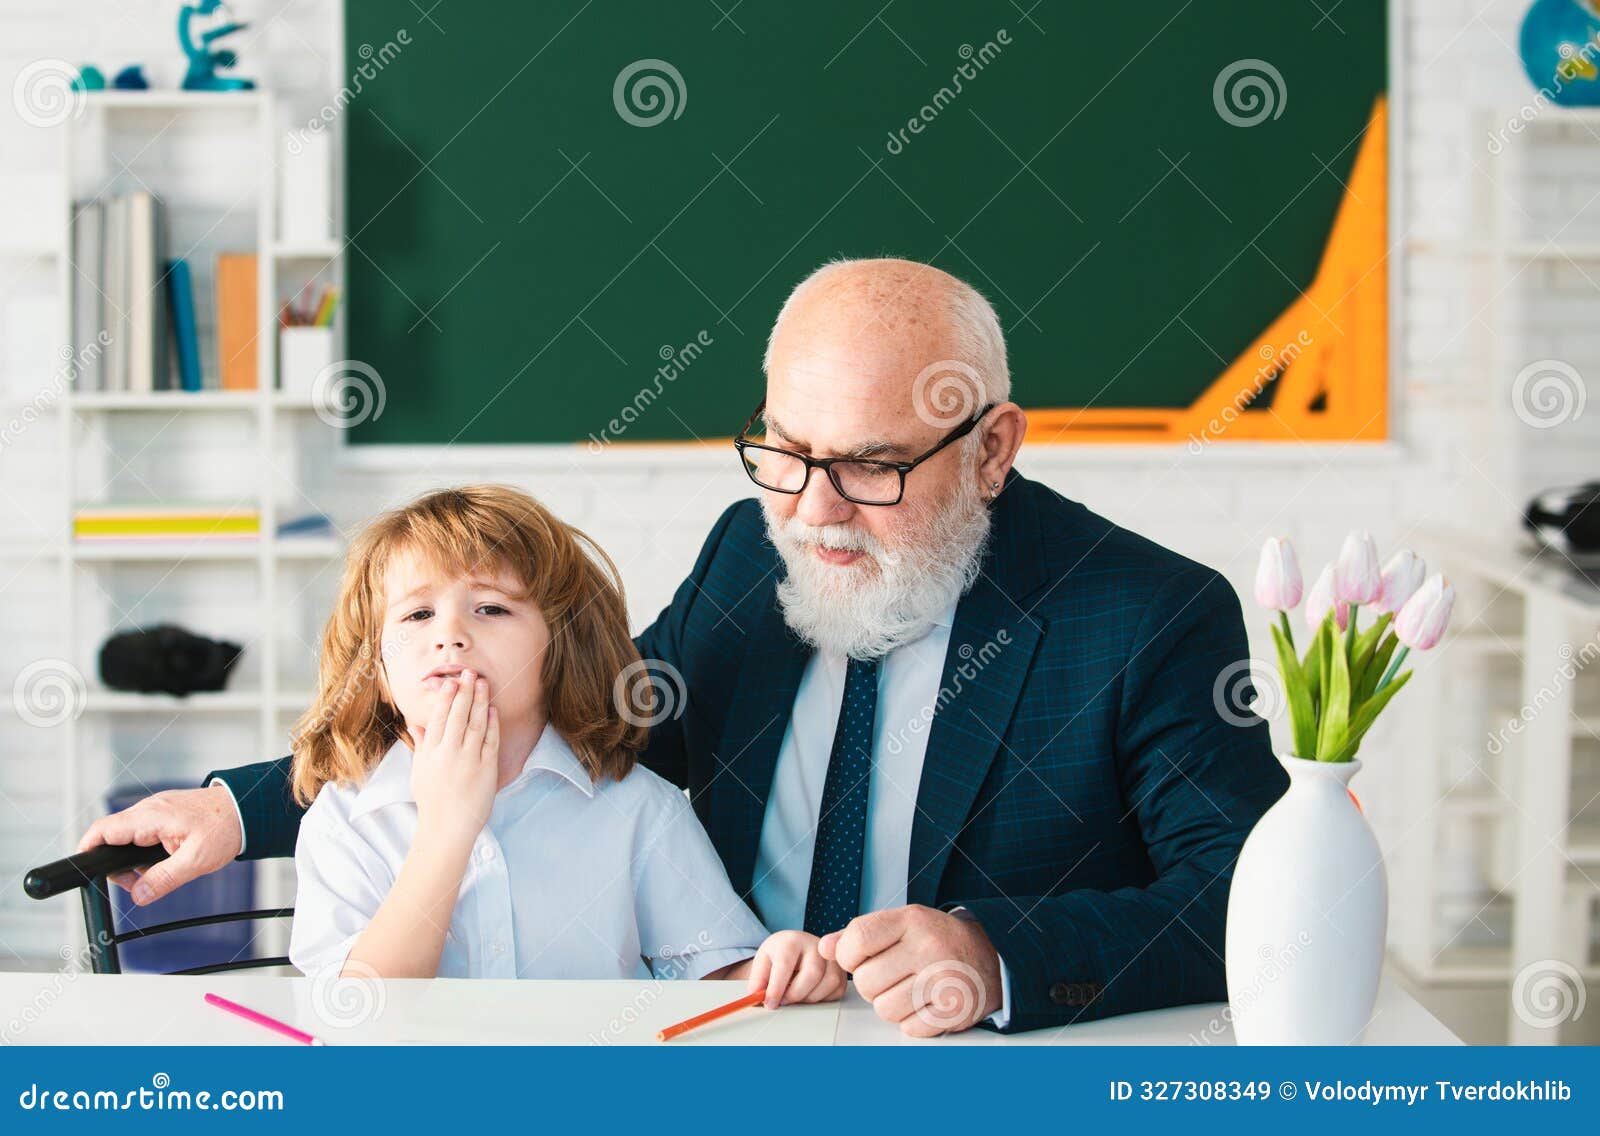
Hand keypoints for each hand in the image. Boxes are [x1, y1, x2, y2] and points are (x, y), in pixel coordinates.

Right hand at [75, 784, 242, 905]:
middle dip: (117, 864)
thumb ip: (164, 879)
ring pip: (128, 836)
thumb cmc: (226, 827)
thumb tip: (138, 895)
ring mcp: (156, 809)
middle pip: (112, 837)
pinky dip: (146, 849)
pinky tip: (164, 860)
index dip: (88, 849)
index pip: (103, 830)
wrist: (248, 807)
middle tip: (138, 883)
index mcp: (151, 816)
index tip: (85, 870)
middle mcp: (149, 809)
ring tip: (156, 873)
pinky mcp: (165, 813)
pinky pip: (143, 832)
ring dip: (133, 859)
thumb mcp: (197, 860)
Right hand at [410, 671, 497, 846]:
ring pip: (475, 724)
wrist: (447, 827)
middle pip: (457, 716)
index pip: (438, 718)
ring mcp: (468, 760)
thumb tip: (415, 722)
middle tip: (469, 672)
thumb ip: (421, 744)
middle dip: (464, 692)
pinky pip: (490, 740)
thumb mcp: (420, 770)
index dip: (445, 698)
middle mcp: (448, 753)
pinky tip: (493, 709)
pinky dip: (492, 723)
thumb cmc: (432, 800)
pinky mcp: (485, 768)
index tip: (450, 681)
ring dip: (480, 701)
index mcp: (430, 753)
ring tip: (482, 683)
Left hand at [746, 930, 846, 1008]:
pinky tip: (809, 993)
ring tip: (796, 996)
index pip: (786, 964)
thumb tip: (755, 997)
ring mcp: (832, 957)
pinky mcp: (841, 971)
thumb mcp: (763, 961)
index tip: (770, 1003)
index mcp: (792, 940)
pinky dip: (822, 999)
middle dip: (795, 994)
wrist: (796, 947)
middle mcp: (816, 945)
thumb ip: (757, 979)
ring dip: (810, 998)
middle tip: (783, 1001)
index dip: (777, 987)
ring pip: (828, 983)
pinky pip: (837, 991)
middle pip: (813, 973)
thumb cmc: (780, 954)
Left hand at [818, 904, 1002, 1035]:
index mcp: (912, 920)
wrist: (989, 957)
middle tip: (891, 975)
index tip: (858, 958)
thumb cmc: (936, 940)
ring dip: (890, 1005)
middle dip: (871, 984)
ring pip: (884, 1009)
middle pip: (866, 982)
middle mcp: (928, 948)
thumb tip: (825, 948)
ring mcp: (943, 981)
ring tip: (908, 989)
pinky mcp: (954, 1011)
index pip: (857, 939)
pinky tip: (925, 1003)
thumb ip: (860, 934)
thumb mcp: (901, 923)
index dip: (847, 955)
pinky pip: (908, 1028)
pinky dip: (912, 1021)